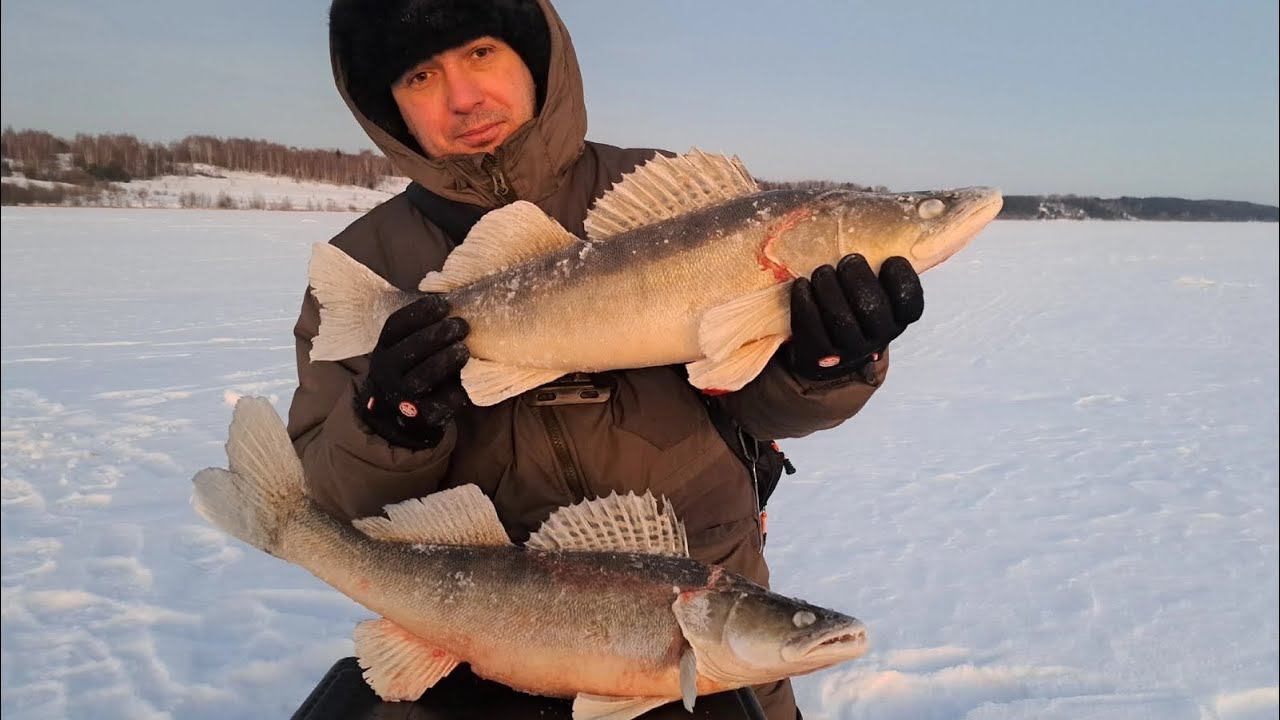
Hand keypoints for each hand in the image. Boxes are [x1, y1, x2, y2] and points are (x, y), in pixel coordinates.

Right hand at [356, 296, 469, 448]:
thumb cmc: (414, 368)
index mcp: (384, 349)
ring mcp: (403, 396)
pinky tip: (468, 376)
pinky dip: (458, 388)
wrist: (403, 416)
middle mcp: (388, 372)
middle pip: (411, 349)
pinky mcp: (423, 416)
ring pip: (425, 375)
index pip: (396, 325)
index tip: (443, 304)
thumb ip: (423, 326)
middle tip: (461, 325)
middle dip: (438, 334)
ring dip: (447, 359)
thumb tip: (452, 294)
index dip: (420, 312)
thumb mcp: (407, 346)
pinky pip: (443, 400)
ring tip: (463, 349)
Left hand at [787, 254, 922, 382]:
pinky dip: (804, 302)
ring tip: (822, 272)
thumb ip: (876, 273)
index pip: (910, 303)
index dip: (902, 278)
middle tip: (847, 261)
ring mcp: (849, 350)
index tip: (888, 260)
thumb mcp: (872, 295)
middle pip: (872, 307)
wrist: (826, 358)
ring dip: (828, 286)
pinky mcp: (819, 356)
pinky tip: (802, 285)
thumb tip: (874, 224)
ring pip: (841, 318)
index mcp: (896, 319)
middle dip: (856, 275)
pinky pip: (812, 327)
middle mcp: (877, 337)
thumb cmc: (852, 311)